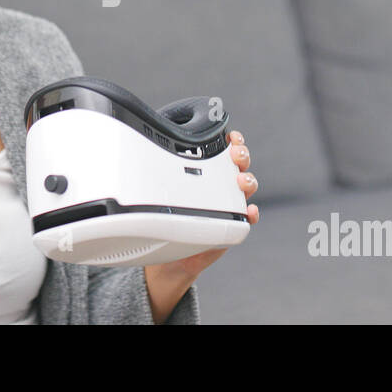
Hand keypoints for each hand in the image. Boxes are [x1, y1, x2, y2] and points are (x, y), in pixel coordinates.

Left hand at [147, 129, 258, 283]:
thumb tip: (140, 160)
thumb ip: (160, 178)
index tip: (232, 137)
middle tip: (236, 155)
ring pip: (247, 187)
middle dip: (242, 155)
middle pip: (240, 165)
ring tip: (240, 180)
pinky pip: (247, 218)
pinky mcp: (233, 226)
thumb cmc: (169, 220)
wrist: (173, 254)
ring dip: (248, 180)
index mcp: (207, 175)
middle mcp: (221, 187)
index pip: (223, 152)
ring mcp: (230, 206)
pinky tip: (249, 211)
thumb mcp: (164, 195)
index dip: (232, 142)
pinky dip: (251, 213)